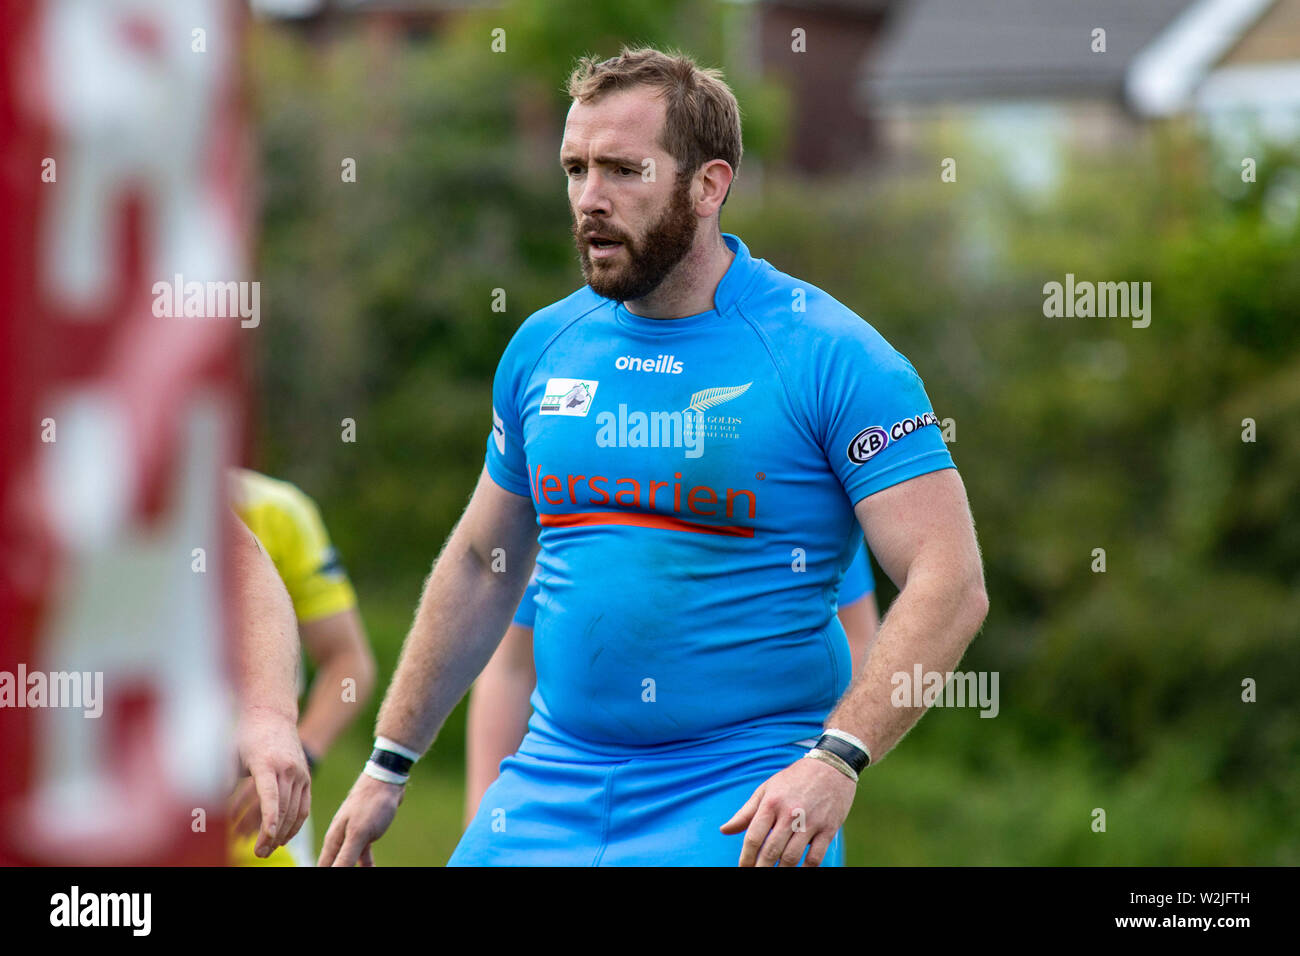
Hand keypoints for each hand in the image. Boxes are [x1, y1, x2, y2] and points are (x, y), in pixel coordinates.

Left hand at [235, 706, 310, 857]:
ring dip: (284, 833)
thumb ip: (222, 776)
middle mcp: (287, 768)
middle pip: (284, 807)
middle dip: (272, 834)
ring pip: (296, 810)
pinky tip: (283, 838)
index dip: (270, 816)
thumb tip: (214, 801)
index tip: (269, 835)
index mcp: (266, 762)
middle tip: (259, 853)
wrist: (273, 715)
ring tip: (268, 849)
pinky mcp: (306, 778)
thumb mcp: (228, 751)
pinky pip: (304, 806)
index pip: (270, 794)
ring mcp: (300, 773)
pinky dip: (296, 824)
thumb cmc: (246, 736)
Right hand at [318, 772, 404, 866]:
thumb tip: (333, 874)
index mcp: (333, 840)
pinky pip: (363, 854)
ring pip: (348, 861)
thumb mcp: (358, 834)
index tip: (322, 879)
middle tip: (347, 871)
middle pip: (334, 866)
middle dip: (337, 871)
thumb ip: (345, 857)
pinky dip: (365, 863)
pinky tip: (371, 869)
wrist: (386, 779)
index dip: (323, 875)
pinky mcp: (367, 832)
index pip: (323, 868)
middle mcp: (340, 838)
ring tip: (360, 872)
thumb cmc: (371, 804)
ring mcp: (353, 834)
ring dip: (351, 869)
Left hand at [720, 755, 856, 866]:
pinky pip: (815, 857)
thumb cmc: (794, 779)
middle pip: (771, 851)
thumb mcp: (766, 789)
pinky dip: (805, 869)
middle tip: (756, 875)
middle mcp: (790, 813)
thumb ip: (745, 812)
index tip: (743, 868)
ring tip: (774, 874)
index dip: (746, 858)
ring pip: (792, 857)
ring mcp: (811, 822)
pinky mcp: (829, 828)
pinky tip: (798, 870)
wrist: (831, 766)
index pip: (754, 837)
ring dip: (781, 871)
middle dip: (761, 869)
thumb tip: (724, 830)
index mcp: (771, 803)